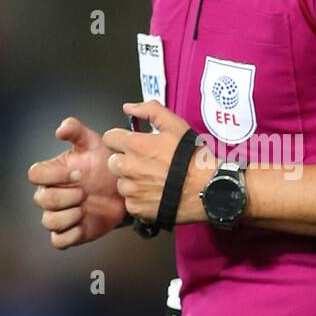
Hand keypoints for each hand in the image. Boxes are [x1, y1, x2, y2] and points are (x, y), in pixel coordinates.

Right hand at [28, 116, 126, 248]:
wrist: (124, 189)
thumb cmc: (103, 164)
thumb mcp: (93, 143)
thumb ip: (76, 131)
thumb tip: (61, 129)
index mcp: (52, 174)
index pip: (34, 174)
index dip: (54, 175)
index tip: (79, 172)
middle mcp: (51, 195)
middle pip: (42, 200)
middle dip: (66, 196)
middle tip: (86, 192)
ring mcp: (60, 215)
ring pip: (49, 221)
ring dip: (69, 216)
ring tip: (86, 207)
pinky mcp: (70, 233)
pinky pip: (59, 241)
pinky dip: (71, 235)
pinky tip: (85, 223)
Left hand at [102, 100, 215, 225]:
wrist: (206, 189)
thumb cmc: (193, 158)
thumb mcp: (175, 125)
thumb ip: (150, 110)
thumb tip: (129, 107)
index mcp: (135, 145)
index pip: (109, 138)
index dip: (120, 139)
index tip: (130, 144)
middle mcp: (128, 167)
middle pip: (113, 162)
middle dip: (125, 161)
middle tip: (145, 164)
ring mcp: (131, 190)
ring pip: (121, 183)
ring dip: (132, 181)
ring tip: (152, 180)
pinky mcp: (136, 208)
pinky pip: (130, 202)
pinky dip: (139, 199)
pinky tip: (155, 194)